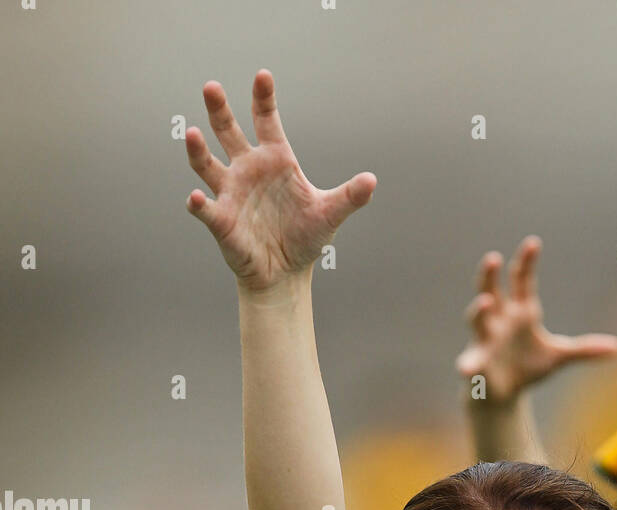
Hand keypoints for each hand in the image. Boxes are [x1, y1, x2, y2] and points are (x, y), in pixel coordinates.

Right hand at [184, 70, 375, 292]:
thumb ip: (349, 197)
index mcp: (275, 159)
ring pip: (207, 164)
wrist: (285, 272)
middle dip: (219, 110)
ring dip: (197, 150)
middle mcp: (248, 168)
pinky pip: (206, 209)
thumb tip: (372, 181)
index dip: (263, 98)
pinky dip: (199, 204)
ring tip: (191, 133)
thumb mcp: (329, 215)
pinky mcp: (221, 220)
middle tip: (211, 87)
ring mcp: (231, 192)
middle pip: (227, 131)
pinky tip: (195, 199)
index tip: (263, 76)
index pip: (266, 120)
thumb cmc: (304, 237)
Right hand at [456, 236, 616, 403]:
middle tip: (493, 258)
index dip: (526, 262)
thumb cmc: (528, 366)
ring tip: (484, 303)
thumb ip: (585, 349)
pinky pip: (471, 362)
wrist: (504, 392)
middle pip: (491, 290)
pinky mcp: (477, 364)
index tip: (533, 242)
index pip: (522, 280)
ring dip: (478, 310)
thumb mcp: (559, 356)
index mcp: (520, 311)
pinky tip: (467, 368)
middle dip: (490, 276)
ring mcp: (485, 340)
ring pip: (476, 320)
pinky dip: (469, 364)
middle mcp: (499, 320)